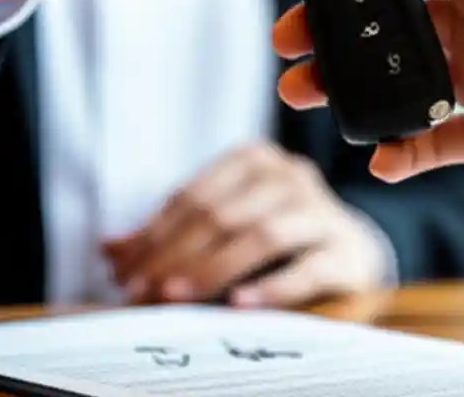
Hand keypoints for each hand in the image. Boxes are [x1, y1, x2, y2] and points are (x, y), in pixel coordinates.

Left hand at [104, 142, 389, 308]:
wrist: (353, 253)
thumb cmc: (276, 236)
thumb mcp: (224, 225)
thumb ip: (171, 235)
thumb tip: (110, 251)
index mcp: (253, 160)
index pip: (192, 196)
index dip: (152, 235)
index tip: (121, 272)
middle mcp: (289, 175)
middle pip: (220, 215)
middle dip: (173, 256)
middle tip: (140, 292)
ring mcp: (322, 211)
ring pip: (260, 235)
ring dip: (211, 268)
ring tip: (175, 297)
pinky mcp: (347, 252)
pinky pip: (307, 269)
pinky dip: (271, 287)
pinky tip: (239, 304)